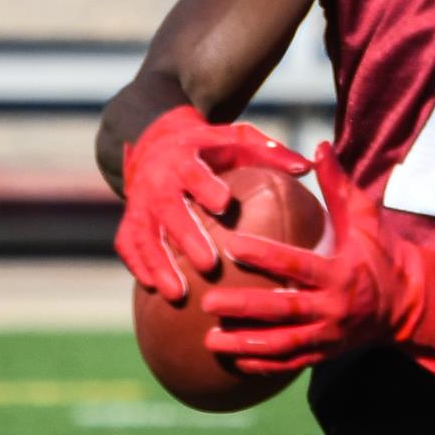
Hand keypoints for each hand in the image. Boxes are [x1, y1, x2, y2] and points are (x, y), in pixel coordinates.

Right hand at [116, 105, 309, 303]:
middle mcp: (159, 180)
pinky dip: (139, 266)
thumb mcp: (238, 140)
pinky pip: (128, 245)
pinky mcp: (129, 220)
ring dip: (159, 264)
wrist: (157, 142)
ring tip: (178, 294)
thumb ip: (270, 153)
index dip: (206, 186)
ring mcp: (140, 202)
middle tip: (207, 264)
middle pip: (169, 209)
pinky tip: (154, 291)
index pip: (194, 172)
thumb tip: (306, 167)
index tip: (224, 203)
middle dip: (186, 237)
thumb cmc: (209, 147)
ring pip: (145, 234)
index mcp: (186, 158)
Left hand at [202, 143, 434, 374]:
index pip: (297, 265)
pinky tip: (234, 361)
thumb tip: (319, 146)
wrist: (411, 302)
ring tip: (210, 340)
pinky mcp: (326, 353)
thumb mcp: (366, 217)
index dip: (265, 256)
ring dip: (245, 344)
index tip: (233, 246)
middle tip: (208, 302)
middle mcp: (334, 309)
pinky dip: (263, 364)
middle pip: (283, 310)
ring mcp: (330, 336)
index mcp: (341, 273)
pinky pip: (291, 363)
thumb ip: (339, 185)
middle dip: (244, 309)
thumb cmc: (383, 252)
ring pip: (283, 344)